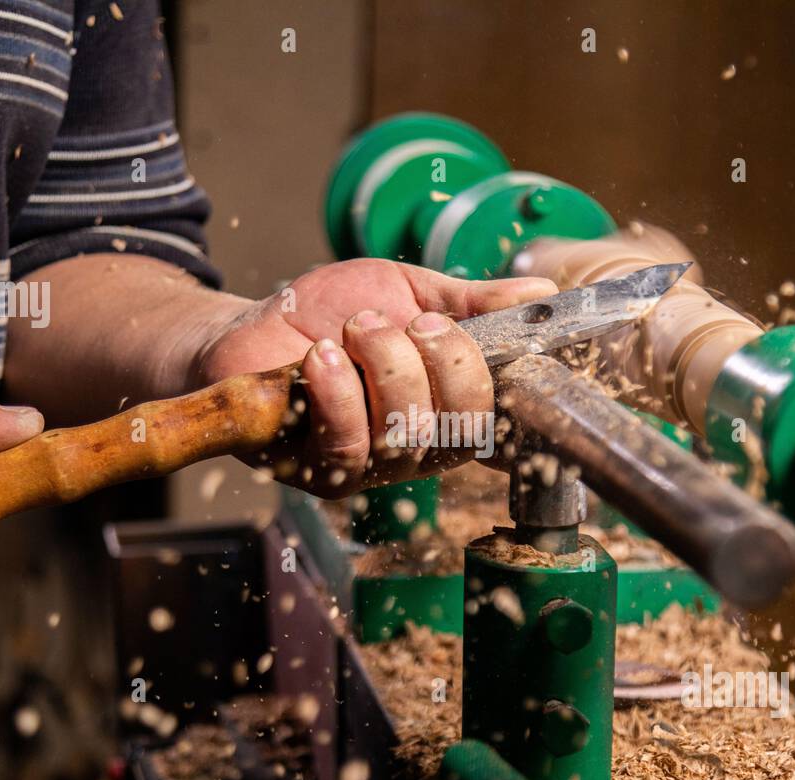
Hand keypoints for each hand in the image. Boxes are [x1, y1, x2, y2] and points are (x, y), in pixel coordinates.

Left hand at [195, 259, 555, 495]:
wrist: (253, 324)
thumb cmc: (332, 313)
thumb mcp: (411, 292)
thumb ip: (472, 300)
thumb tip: (542, 293)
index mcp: (449, 414)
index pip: (498, 423)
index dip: (499, 388)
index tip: (475, 336)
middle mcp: (414, 452)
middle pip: (460, 427)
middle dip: (441, 360)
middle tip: (409, 320)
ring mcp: (366, 468)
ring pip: (405, 434)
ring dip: (385, 365)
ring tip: (357, 327)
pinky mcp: (313, 471)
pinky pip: (346, 445)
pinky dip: (338, 390)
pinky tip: (321, 356)